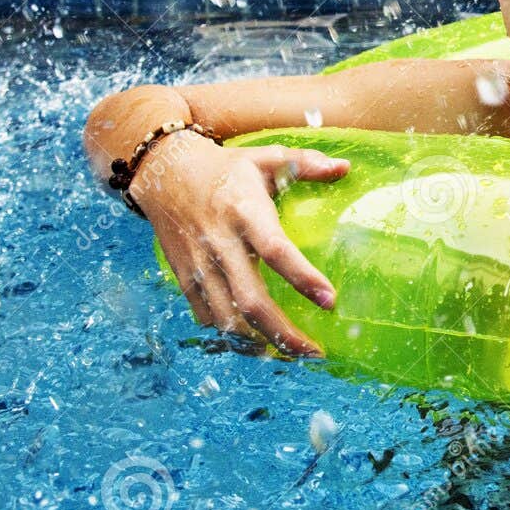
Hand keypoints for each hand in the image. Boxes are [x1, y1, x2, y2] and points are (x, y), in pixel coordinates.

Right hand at [130, 133, 349, 355]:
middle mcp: (220, 242)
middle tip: (314, 352)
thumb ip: (307, 163)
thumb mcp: (266, 157)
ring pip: (227, 318)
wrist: (163, 173)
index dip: (303, 278)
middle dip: (284, 333)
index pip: (276, 250)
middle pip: (251, 300)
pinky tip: (257, 341)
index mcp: (245, 211)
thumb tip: (346, 167)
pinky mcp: (184, 277)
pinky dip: (231, 335)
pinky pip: (207, 317)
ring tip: (290, 352)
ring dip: (259, 343)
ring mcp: (199, 264)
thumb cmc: (226, 168)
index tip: (330, 302)